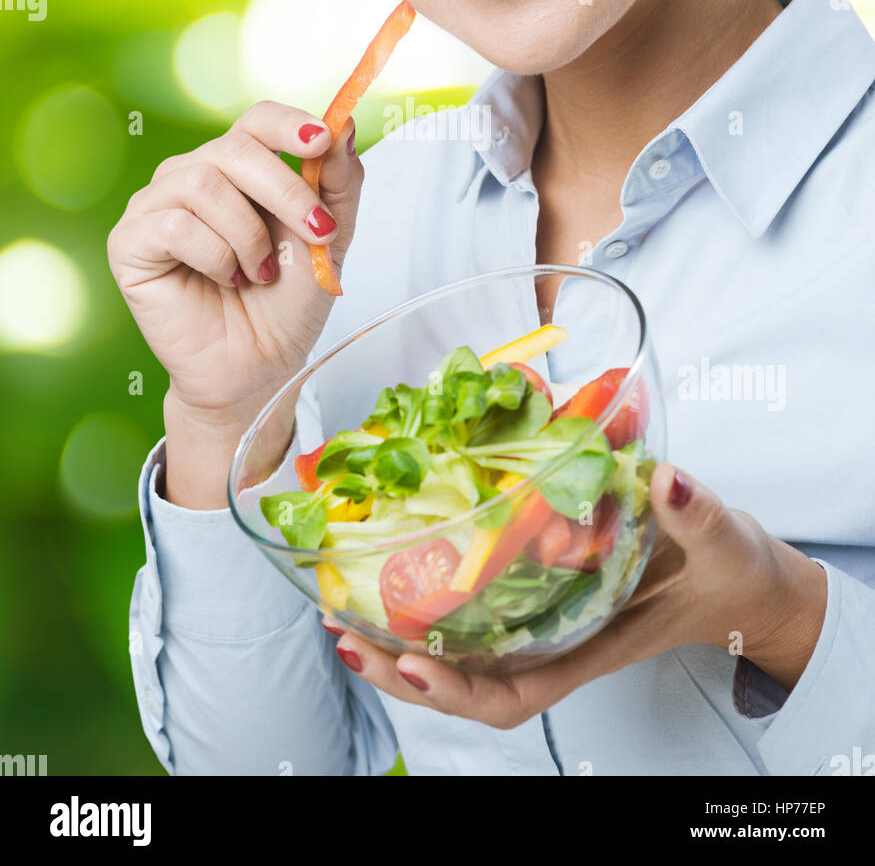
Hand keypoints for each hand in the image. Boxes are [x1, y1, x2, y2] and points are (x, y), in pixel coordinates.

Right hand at [107, 102, 363, 504]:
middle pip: (236, 147)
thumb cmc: (287, 303)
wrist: (259, 367)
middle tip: (316, 233)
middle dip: (285, 191)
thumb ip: (338, 181)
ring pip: (204, 183)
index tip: (322, 140)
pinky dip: (214, 255)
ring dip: (248, 235)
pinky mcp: (131, 240)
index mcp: (240, 168)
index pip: (258, 119)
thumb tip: (343, 123)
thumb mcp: (329, 238)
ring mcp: (157, 205)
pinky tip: (226, 280)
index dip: (289, 124)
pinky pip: (174, 224)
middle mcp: (193, 175)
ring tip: (261, 272)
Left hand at [327, 462, 827, 727]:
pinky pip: (476, 608)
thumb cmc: (730, 570)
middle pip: (466, 683)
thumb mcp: (721, 540)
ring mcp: (544, 616)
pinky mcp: (542, 584)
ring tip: (344, 614)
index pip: (514, 692)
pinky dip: (431, 599)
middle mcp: (556, 638)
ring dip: (400, 640)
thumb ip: (695, 513)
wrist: (740, 576)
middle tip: (342, 634)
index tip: (412, 665)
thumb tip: (666, 478)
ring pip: (461, 651)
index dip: (458, 691)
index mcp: (591, 643)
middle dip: (402, 671)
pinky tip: (393, 568)